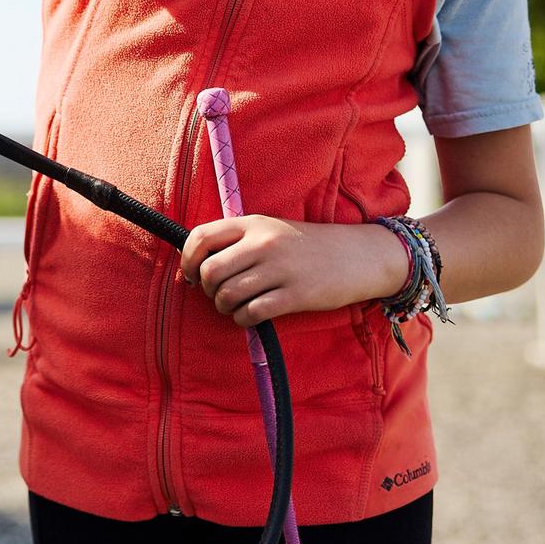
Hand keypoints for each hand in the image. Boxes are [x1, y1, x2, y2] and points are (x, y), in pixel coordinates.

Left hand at [177, 216, 407, 326]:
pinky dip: (243, 320)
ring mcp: (280, 269)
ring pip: (228, 295)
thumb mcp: (271, 229)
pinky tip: (251, 316)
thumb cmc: (306, 246)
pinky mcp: (295, 296)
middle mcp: (263, 243)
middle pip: (210, 272)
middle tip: (219, 294)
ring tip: (235, 306)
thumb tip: (197, 263)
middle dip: (207, 290)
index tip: (191, 274)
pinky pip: (251, 313)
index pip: (201, 237)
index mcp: (253, 223)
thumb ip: (238, 240)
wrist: (357, 255)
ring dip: (225, 307)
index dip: (187, 260)